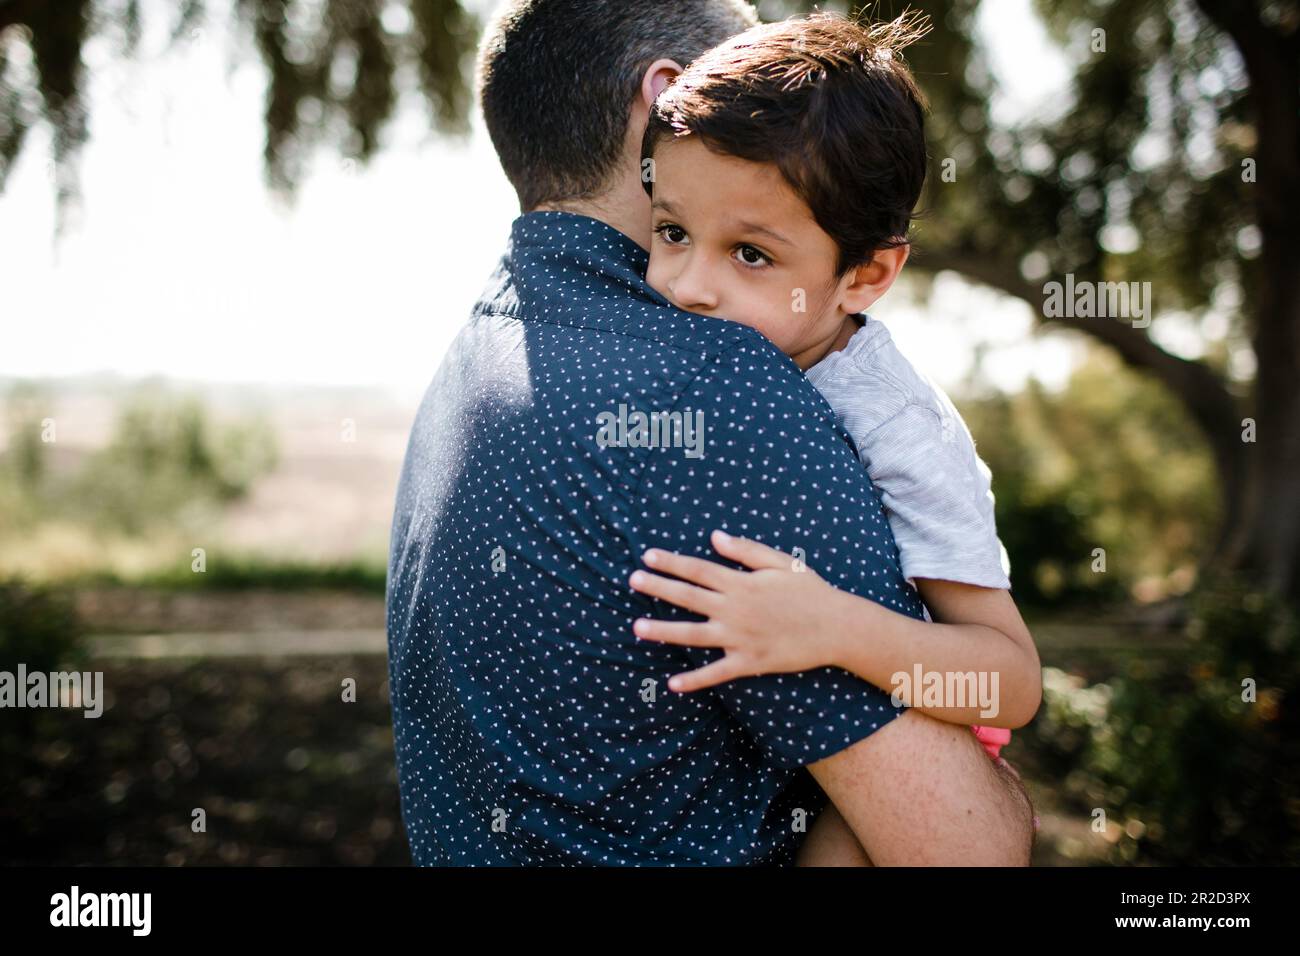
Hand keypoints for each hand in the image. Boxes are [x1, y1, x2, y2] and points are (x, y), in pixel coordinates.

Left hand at [628, 529, 847, 691]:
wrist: (837, 627)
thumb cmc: (809, 591)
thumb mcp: (781, 562)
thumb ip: (746, 551)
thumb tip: (714, 537)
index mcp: (741, 583)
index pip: (698, 569)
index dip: (671, 562)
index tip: (647, 556)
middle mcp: (736, 609)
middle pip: (688, 597)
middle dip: (658, 588)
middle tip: (632, 581)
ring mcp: (740, 638)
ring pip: (694, 634)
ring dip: (664, 631)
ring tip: (637, 627)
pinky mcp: (749, 663)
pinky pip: (717, 673)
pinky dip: (695, 680)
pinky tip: (673, 684)